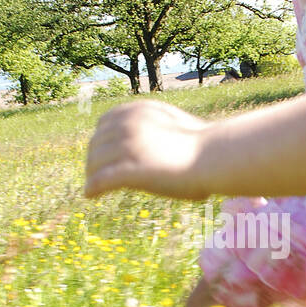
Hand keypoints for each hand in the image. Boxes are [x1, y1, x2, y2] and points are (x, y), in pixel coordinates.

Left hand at [84, 98, 211, 200]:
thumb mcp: (174, 124)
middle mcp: (128, 124)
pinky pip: (100, 180)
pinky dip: (92, 188)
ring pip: (95, 162)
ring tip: (93, 187)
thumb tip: (150, 143)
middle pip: (97, 143)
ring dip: (92, 174)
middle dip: (94, 158)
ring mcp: (127, 147)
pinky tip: (90, 196)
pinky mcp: (129, 170)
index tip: (102, 152)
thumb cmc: (204, 145)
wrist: (215, 156)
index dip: (100, 139)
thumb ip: (155, 128)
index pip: (105, 122)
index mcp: (138, 110)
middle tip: (95, 174)